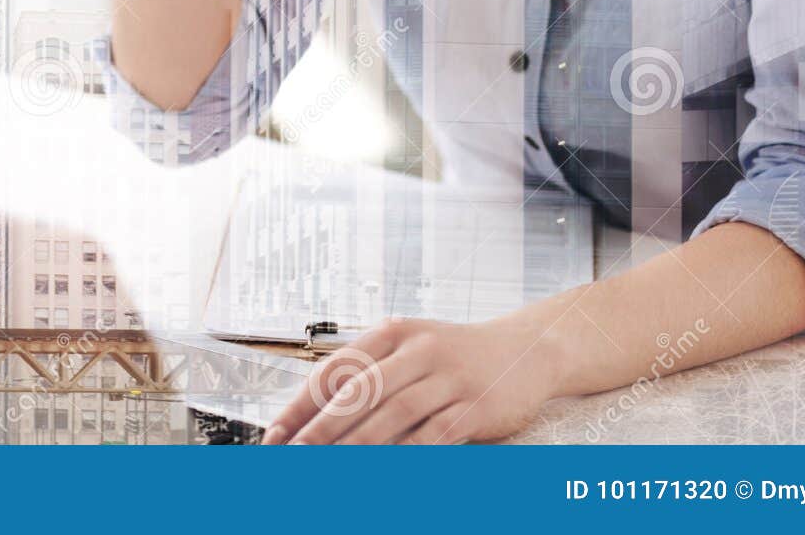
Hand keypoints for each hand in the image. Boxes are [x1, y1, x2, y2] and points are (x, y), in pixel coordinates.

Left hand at [261, 316, 562, 444]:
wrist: (528, 351)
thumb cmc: (457, 356)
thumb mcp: (412, 350)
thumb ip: (372, 376)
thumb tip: (316, 419)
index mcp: (394, 333)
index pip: (336, 369)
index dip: (302, 404)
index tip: (276, 435)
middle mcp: (419, 349)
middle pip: (359, 391)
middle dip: (320, 428)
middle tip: (293, 456)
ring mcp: (449, 377)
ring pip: (392, 415)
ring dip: (355, 447)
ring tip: (328, 469)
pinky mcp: (475, 406)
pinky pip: (432, 436)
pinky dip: (405, 456)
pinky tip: (383, 471)